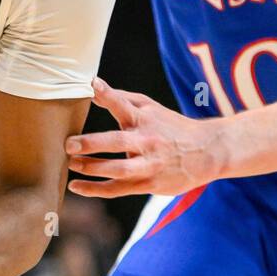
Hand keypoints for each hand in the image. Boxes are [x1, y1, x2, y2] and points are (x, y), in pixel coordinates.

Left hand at [65, 77, 218, 198]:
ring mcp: (148, 165)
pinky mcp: (149, 185)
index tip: (91, 85)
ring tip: (71, 164)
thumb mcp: (151, 107)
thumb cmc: (171, 126)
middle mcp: (146, 141)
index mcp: (145, 119)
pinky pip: (118, 189)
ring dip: (92, 168)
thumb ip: (121, 99)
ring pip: (118, 170)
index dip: (107, 94)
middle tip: (69, 143)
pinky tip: (76, 186)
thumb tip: (92, 88)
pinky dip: (96, 189)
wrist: (207, 152)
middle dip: (92, 143)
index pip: (123, 104)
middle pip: (118, 142)